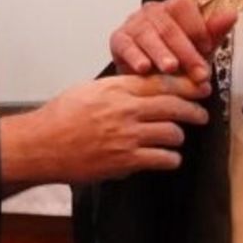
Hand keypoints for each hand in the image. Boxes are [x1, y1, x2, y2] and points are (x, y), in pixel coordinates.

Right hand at [0, 74, 212, 189]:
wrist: (41, 145)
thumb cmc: (60, 116)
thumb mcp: (89, 89)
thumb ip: (119, 87)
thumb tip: (144, 87)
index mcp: (117, 88)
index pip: (162, 81)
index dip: (187, 84)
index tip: (201, 86)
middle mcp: (126, 109)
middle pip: (174, 106)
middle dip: (194, 111)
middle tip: (201, 115)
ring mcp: (127, 136)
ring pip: (172, 134)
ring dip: (178, 137)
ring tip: (176, 138)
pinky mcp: (125, 161)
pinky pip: (162, 159)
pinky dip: (170, 159)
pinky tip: (168, 158)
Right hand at [110, 0, 237, 85]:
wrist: (147, 81)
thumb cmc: (175, 61)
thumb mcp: (198, 49)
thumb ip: (213, 32)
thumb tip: (231, 14)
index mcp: (173, 8)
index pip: (183, 5)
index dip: (196, 27)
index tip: (207, 49)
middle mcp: (152, 11)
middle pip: (167, 24)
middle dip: (185, 50)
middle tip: (196, 72)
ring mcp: (133, 24)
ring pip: (147, 34)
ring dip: (161, 52)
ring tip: (171, 68)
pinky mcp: (118, 39)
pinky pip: (126, 45)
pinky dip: (135, 57)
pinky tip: (144, 68)